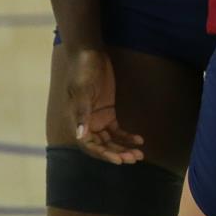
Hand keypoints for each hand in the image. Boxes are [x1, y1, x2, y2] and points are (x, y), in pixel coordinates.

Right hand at [62, 46, 143, 164]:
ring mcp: (97, 119)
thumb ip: (82, 114)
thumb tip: (80, 136)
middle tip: (134, 158)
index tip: (119, 160)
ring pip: (110, 140)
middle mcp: (86, 124)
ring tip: (139, 154)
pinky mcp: (107, 113)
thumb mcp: (83, 92)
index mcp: (76, 122)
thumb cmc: (84, 72)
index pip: (89, 146)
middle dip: (117, 153)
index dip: (103, 155)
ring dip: (123, 148)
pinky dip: (127, 136)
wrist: (90, 55)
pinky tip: (139, 140)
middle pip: (102, 145)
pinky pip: (117, 130)